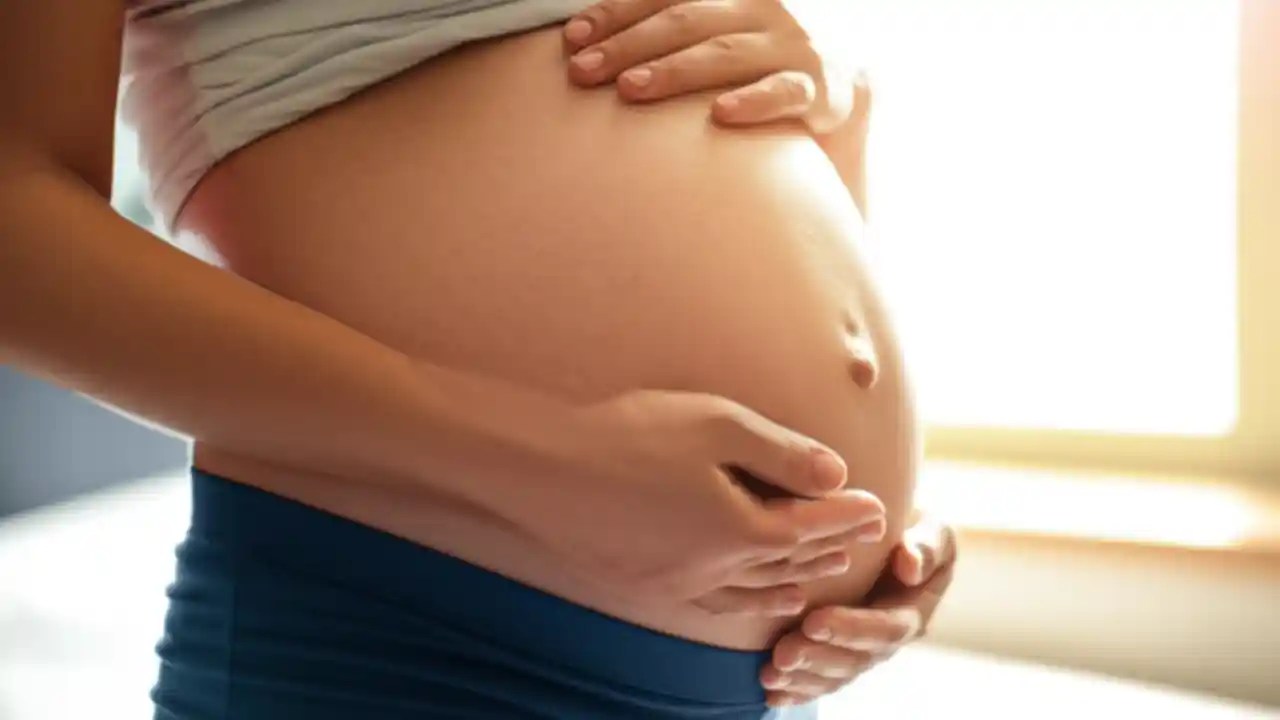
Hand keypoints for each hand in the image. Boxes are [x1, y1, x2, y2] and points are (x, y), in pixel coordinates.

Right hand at [518, 388, 887, 616]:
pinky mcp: (646, 586)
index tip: (878, 506)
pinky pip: (713, 606)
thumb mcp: (718, 425)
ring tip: (818, 575)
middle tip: (862, 537)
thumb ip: (783, 453)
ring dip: (793, 580)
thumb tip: (837, 473)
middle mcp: (716, 568)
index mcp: (739, 529)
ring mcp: (679, 584)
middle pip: (788, 563)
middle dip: (829, 547)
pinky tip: (751, 598)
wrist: (544, 469)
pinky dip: (747, 604)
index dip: (848, 516)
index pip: (812, 527)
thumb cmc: (631, 435)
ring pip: (754, 592)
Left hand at [562, 0, 859, 132]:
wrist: (839, 103)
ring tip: (630, 89)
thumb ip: (676, 33)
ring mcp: (798, 47)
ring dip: (674, 71)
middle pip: (688, 20)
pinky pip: (785, 93)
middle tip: (583, 71)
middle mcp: (768, 10)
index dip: (618, 10)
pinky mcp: (824, 91)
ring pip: (726, 53)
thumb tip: (587, 35)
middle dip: (629, 44)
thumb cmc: (758, 76)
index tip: (574, 37)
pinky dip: (753, 101)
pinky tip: (720, 114)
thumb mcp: (719, 42)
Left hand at [759, 513, 957, 706]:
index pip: (886, 630)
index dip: (851, 629)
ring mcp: (862, 651)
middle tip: (783, 654)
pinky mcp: (838, 655)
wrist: (888, 538)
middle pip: (856, 660)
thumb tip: (910, 567)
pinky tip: (772, 694)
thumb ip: (927, 546)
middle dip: (818, 658)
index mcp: (912, 613)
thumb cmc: (911, 529)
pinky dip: (797, 690)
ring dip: (803, 678)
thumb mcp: (931, 530)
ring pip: (835, 675)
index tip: (813, 621)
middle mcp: (887, 640)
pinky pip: (820, 681)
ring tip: (771, 674)